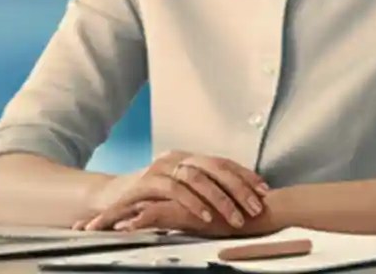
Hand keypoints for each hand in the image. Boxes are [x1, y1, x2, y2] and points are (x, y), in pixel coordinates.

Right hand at [74, 150, 270, 231]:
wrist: (110, 198)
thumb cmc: (149, 198)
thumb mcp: (179, 192)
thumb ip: (202, 191)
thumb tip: (240, 199)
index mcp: (187, 158)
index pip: (222, 162)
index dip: (245, 175)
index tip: (265, 191)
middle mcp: (176, 158)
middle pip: (214, 167)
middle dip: (239, 187)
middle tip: (256, 207)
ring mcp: (160, 168)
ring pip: (197, 177)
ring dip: (220, 198)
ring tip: (235, 217)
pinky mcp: (146, 182)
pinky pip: (174, 190)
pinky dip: (192, 203)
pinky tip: (205, 216)